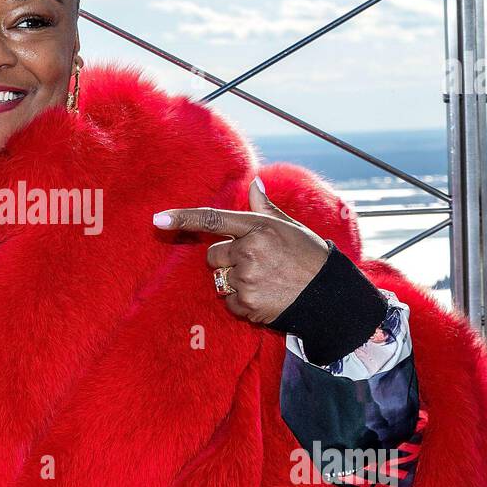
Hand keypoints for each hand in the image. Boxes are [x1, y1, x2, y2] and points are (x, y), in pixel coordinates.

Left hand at [153, 175, 329, 325]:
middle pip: (212, 256)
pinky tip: (265, 297)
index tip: (158, 219)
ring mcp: (247, 279)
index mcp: (259, 227)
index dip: (183, 218)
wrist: (328, 296)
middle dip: (227, 260)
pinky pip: (228, 301)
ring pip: (220, 280)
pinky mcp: (246, 303)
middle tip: (257, 264)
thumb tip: (253, 183)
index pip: (213, 219)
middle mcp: (249, 251)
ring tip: (265, 282)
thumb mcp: (290, 227)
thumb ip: (265, 208)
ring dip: (235, 282)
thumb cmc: (308, 257)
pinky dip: (242, 302)